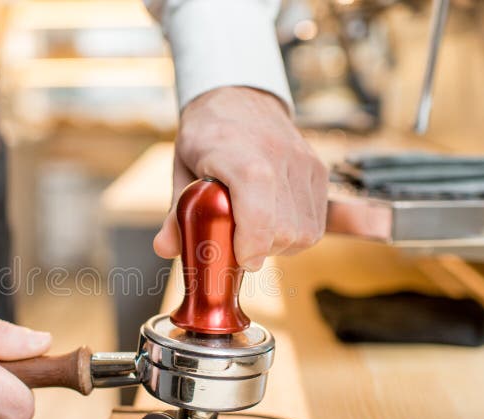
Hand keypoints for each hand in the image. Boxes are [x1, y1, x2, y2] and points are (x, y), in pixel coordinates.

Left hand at [154, 86, 327, 270]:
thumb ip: (177, 213)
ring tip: (255, 228)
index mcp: (238, 154)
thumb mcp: (182, 169)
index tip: (239, 258)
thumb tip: (165, 248)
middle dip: (260, 250)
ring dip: (279, 244)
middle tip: (238, 240)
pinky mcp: (318, 171)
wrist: (240, 96)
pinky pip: (315, 224)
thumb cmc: (207, 135)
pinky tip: (273, 222)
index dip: (251, 244)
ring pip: (304, 233)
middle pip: (283, 231)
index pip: (258, 210)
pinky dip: (295, 235)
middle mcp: (278, 157)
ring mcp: (303, 163)